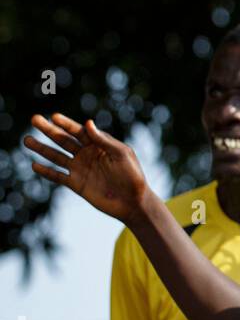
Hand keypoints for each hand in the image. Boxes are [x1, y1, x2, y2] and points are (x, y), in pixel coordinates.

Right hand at [23, 113, 148, 223]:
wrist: (133, 202)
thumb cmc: (132, 175)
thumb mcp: (121, 154)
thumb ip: (104, 140)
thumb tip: (87, 123)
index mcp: (99, 144)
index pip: (79, 131)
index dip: (67, 124)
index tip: (53, 117)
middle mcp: (87, 154)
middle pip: (64, 140)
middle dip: (49, 130)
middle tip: (34, 119)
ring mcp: (80, 169)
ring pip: (57, 156)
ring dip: (42, 148)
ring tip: (27, 140)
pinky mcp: (76, 184)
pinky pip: (58, 176)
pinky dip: (46, 171)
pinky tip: (34, 165)